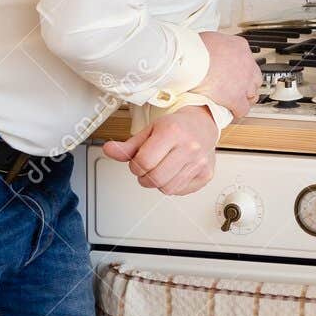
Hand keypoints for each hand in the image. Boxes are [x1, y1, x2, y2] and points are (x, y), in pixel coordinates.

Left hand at [102, 106, 217, 195]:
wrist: (202, 125)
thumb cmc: (176, 127)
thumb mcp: (149, 131)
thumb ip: (128, 145)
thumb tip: (109, 151)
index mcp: (172, 131)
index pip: (144, 162)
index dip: (135, 166)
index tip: (138, 162)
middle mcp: (190, 147)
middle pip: (155, 178)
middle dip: (144, 178)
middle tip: (147, 169)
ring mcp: (200, 162)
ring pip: (167, 189)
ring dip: (158, 183)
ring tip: (160, 170)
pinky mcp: (206, 174)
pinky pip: (180, 191)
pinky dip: (172, 185)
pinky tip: (174, 173)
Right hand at [193, 30, 261, 119]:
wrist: (191, 61)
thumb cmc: (193, 48)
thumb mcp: (209, 38)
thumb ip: (216, 44)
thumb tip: (210, 47)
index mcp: (239, 46)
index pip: (247, 59)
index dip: (240, 69)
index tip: (234, 72)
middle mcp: (246, 63)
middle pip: (254, 76)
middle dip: (246, 83)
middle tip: (236, 87)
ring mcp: (243, 81)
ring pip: (252, 93)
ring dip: (244, 98)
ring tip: (235, 101)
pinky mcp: (236, 97)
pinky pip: (243, 108)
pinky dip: (238, 111)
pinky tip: (232, 112)